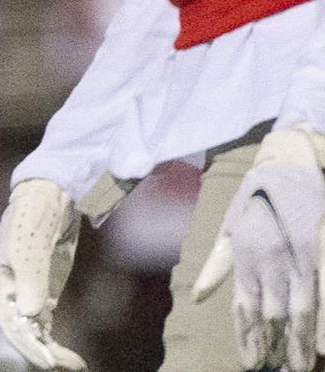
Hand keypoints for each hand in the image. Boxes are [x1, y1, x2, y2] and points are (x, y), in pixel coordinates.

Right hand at [0, 178, 84, 369]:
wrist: (52, 197)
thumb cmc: (36, 214)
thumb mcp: (32, 245)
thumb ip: (31, 278)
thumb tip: (29, 314)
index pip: (5, 315)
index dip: (24, 340)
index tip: (47, 359)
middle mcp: (2, 289)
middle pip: (16, 327)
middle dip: (37, 349)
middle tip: (62, 365)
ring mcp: (21, 293)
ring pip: (30, 331)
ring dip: (49, 351)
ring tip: (74, 365)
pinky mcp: (39, 295)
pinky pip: (43, 326)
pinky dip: (54, 342)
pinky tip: (73, 359)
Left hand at [193, 127, 324, 370]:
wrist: (286, 161)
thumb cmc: (256, 194)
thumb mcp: (229, 226)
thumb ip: (216, 264)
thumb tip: (199, 297)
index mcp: (242, 253)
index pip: (242, 306)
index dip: (247, 337)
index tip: (251, 363)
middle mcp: (265, 257)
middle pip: (270, 313)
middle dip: (275, 346)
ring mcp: (293, 254)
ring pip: (297, 307)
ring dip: (298, 339)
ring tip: (300, 366)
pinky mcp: (316, 250)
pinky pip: (318, 289)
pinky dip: (319, 315)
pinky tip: (319, 337)